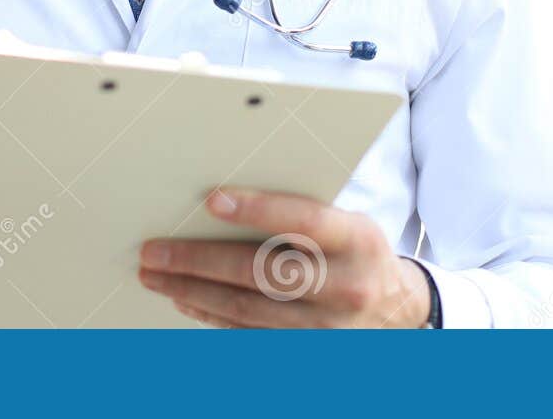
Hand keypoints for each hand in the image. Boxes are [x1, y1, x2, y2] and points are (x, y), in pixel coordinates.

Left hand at [137, 187, 432, 327]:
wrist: (397, 311)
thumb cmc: (356, 251)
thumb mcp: (346, 221)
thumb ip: (298, 212)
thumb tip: (221, 202)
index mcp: (357, 239)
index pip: (305, 221)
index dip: (259, 210)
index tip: (212, 200)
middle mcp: (345, 286)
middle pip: (263, 272)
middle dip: (200, 260)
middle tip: (155, 250)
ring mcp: (326, 328)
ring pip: (248, 309)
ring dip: (194, 291)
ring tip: (156, 274)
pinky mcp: (308, 351)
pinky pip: (249, 334)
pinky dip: (211, 316)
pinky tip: (184, 299)